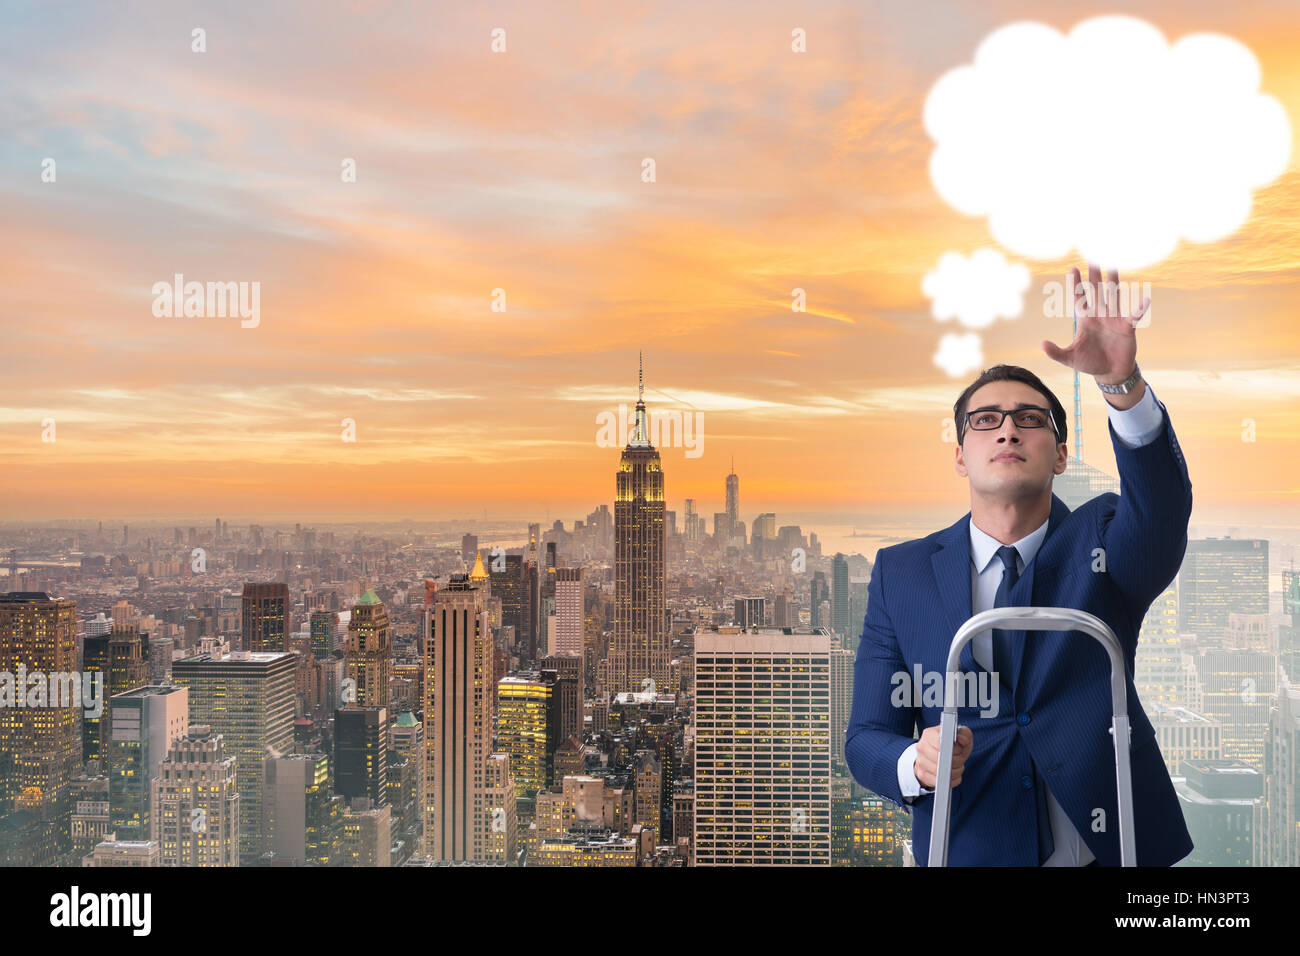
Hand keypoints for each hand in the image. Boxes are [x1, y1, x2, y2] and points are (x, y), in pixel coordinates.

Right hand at [914, 724, 971, 789]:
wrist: (937, 755)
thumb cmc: (950, 744)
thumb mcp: (959, 735)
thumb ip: (964, 734)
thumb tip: (962, 741)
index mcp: (929, 734)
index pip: (942, 743)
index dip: (954, 748)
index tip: (959, 749)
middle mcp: (921, 747)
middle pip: (942, 759)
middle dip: (957, 761)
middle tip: (960, 759)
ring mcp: (920, 762)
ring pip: (942, 772)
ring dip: (955, 771)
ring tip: (957, 766)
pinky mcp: (923, 775)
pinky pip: (941, 782)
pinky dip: (952, 780)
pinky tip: (953, 774)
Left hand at [1042, 263, 1148, 384]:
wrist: (1110, 373)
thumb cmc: (1089, 362)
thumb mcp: (1069, 358)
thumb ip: (1055, 352)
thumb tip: (1042, 344)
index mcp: (1085, 319)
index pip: (1079, 298)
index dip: (1075, 285)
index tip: (1072, 269)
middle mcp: (1100, 314)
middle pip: (1097, 290)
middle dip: (1095, 274)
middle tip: (1094, 255)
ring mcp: (1114, 319)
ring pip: (1114, 295)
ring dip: (1114, 281)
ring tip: (1115, 264)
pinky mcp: (1127, 328)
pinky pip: (1134, 316)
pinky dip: (1139, 309)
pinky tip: (1145, 299)